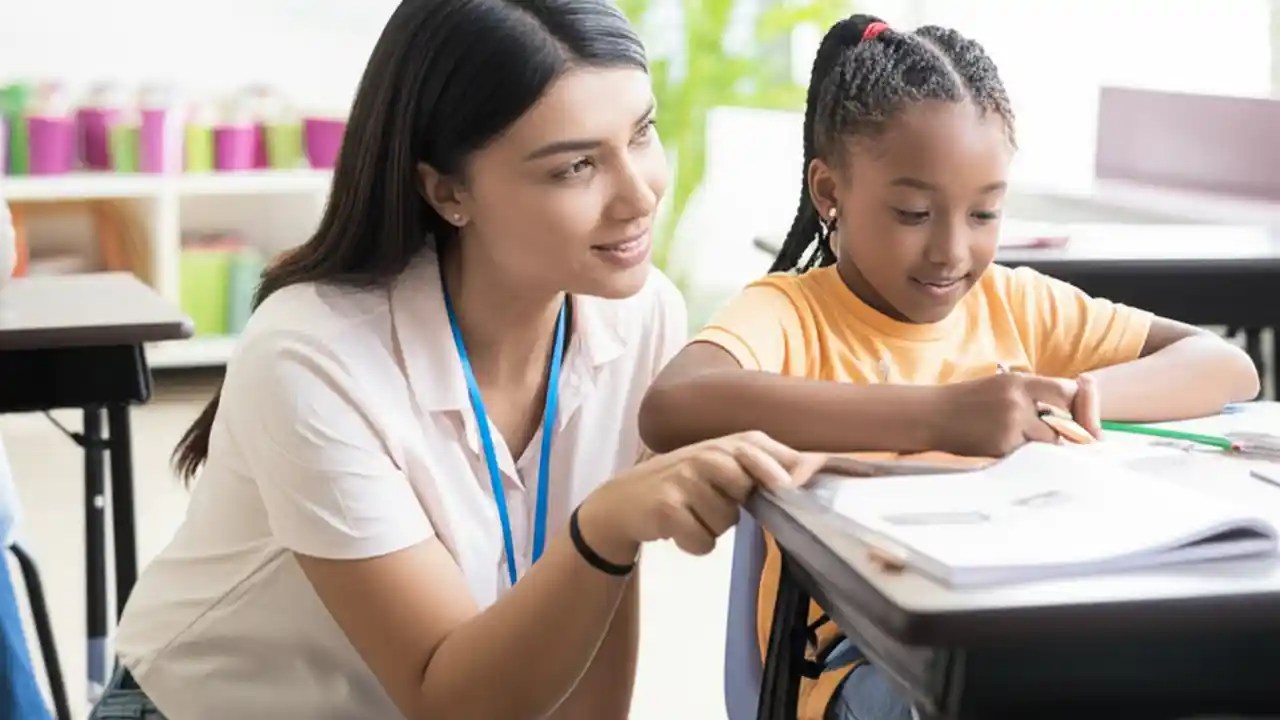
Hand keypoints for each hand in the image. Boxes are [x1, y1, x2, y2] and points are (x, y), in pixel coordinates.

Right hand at [577, 432, 825, 561]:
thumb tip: (821, 466)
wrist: (624, 500)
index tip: (798, 490)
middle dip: (737, 505)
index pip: (771, 454)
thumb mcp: (723, 465)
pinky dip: (694, 544)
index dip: (792, 475)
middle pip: (750, 491)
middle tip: (715, 500)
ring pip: (726, 522)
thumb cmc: (684, 483)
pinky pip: (704, 541)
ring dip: (712, 527)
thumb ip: (767, 464)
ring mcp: (686, 478)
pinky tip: (678, 528)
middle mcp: (708, 453)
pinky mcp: (668, 506)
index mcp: (728, 443)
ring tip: (691, 513)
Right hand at [933, 372, 1096, 456]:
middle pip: (1066, 418)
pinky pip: (1030, 456)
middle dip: (1070, 430)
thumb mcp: (1000, 387)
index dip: (1080, 405)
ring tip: (1028, 444)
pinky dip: (1027, 457)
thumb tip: (1073, 412)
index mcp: (1019, 382)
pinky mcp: (1002, 446)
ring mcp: (1010, 424)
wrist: (929, 416)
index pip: (1067, 390)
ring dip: (1047, 447)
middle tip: (1068, 438)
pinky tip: (1010, 451)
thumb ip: (1033, 396)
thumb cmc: (965, 403)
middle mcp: (1018, 401)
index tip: (1080, 417)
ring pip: (1052, 441)